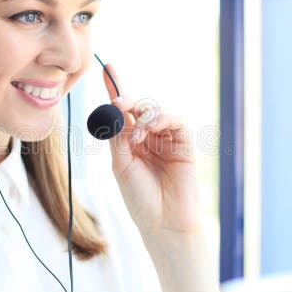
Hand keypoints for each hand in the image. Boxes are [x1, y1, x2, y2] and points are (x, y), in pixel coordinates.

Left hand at [101, 63, 200, 236]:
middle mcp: (149, 138)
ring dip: (143, 115)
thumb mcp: (121, 166)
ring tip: (136, 133)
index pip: (123, 112)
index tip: (107, 69)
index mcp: (131, 143)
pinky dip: (160, 119)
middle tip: (118, 102)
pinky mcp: (184, 143)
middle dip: (128, 100)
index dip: (116, 90)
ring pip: (156, 111)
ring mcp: (167, 140)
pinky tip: (148, 131)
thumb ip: (119, 137)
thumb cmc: (141, 199)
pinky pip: (175, 120)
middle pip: (139, 107)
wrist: (164, 222)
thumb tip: (113, 110)